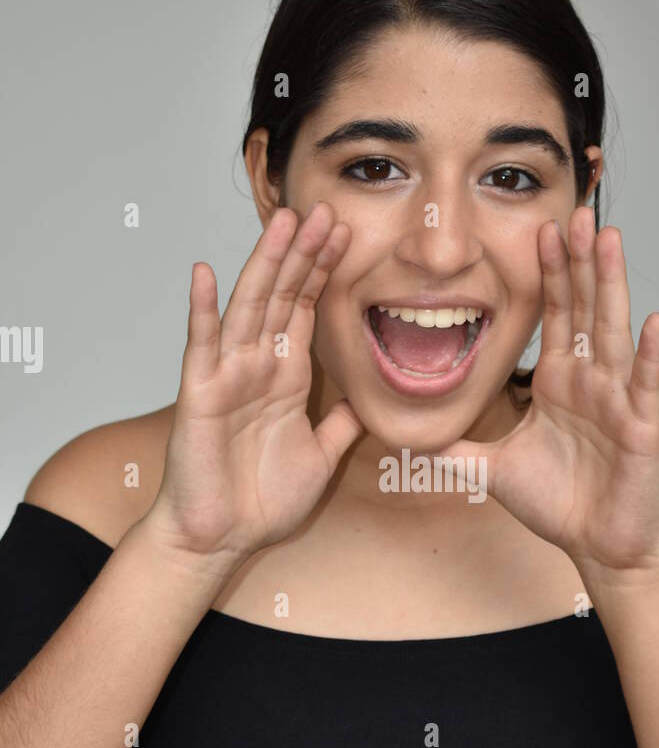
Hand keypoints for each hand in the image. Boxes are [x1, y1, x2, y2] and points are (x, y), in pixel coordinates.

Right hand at [148, 202, 363, 563]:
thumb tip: (368, 401)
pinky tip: (207, 271)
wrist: (221, 539)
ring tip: (285, 222)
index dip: (325, 271)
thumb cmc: (262, 502)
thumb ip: (341, 425)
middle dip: (304, 253)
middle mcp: (257, 366)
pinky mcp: (201, 394)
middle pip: (282, 295)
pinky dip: (203, 308)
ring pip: (249, 306)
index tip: (347, 233)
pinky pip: (201, 344)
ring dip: (266, 263)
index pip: (305, 309)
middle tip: (325, 208)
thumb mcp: (321, 456)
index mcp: (286, 377)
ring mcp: (227, 375)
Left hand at [446, 206, 658, 579]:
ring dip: (611, 283)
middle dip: (578, 258)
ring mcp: (616, 399)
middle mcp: (589, 380)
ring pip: (611, 330)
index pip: (554, 314)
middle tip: (574, 208)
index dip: (549, 272)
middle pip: (583, 306)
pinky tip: (653, 320)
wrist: (600, 546)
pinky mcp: (638, 427)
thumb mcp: (491, 470)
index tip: (541, 228)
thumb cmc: (559, 504)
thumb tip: (405, 440)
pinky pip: (642, 385)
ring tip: (608, 237)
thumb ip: (454, 449)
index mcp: (559, 382)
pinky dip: (648, 355)